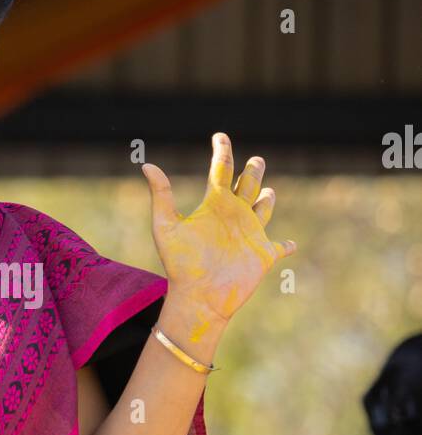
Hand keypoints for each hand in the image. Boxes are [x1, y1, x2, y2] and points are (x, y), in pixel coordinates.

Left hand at [142, 132, 296, 333]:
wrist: (198, 298)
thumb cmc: (180, 264)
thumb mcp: (166, 226)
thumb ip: (161, 195)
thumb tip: (146, 164)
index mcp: (214, 205)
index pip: (221, 171)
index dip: (223, 152)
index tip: (220, 136)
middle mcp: (233, 216)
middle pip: (247, 185)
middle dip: (253, 171)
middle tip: (256, 160)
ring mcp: (251, 235)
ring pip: (263, 209)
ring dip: (266, 199)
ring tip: (267, 191)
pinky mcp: (264, 255)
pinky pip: (279, 247)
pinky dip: (285, 245)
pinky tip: (289, 244)